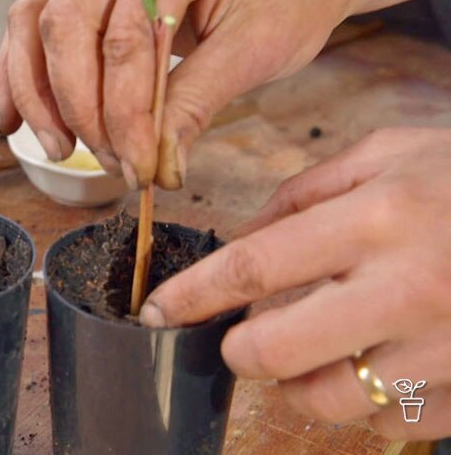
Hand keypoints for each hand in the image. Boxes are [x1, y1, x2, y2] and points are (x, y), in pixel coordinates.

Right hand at [0, 0, 362, 188]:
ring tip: (60, 147)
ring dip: (38, 94)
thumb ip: (194, 105)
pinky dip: (21, 74)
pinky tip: (15, 118)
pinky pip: (34, 25)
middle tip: (108, 161)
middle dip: (77, 107)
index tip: (137, 166)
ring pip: (35, 23)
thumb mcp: (254, 52)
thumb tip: (156, 164)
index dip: (124, 113)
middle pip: (65, 26)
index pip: (126, 38)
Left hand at [140, 127, 450, 439]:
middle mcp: (406, 287)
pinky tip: (388, 361)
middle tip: (248, 337)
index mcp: (378, 218)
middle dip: (243, 351)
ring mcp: (443, 347)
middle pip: (274, 351)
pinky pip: (391, 423)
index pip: (253, 266)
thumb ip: (308, 190)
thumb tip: (241, 235)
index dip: (191, 295)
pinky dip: (373, 401)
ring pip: (327, 400)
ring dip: (304, 381)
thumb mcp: (392, 152)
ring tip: (326, 347)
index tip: (153, 312)